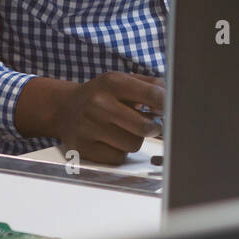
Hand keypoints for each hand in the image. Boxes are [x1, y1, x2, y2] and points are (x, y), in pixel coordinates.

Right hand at [49, 72, 164, 164]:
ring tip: (126, 130)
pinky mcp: (83, 147)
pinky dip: (121, 151)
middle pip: (145, 126)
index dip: (168, 105)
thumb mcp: (122, 81)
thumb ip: (151, 85)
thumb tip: (175, 94)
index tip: (172, 110)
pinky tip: (112, 140)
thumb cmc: (101, 95)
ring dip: (136, 140)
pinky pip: (118, 157)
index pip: (153, 95)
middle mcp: (99, 103)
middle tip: (152, 126)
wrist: (63, 108)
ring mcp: (89, 126)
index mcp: (113, 82)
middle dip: (154, 128)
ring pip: (133, 144)